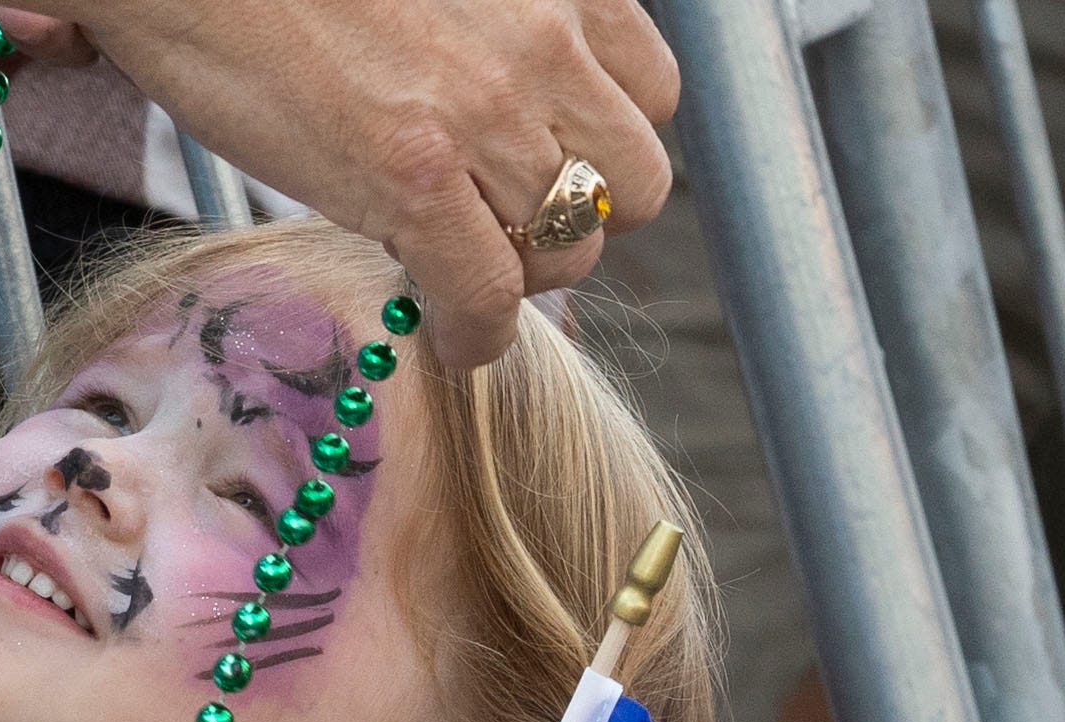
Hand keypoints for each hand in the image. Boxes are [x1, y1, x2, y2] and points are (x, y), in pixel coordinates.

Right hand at [0, 0, 678, 367]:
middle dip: (575, 225)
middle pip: (631, 187)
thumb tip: (495, 125)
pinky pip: (489, 296)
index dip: (598, 153)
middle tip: (502, 234)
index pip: (648, 98)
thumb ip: (490, 39)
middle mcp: (542, 43)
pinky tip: (448, 338)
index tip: (544, 176)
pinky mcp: (415, 177)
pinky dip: (476, 336)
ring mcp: (484, 114)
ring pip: (567, 251)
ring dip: (519, 282)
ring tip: (459, 278)